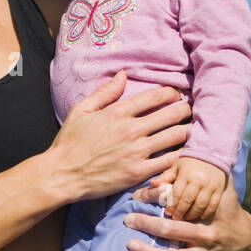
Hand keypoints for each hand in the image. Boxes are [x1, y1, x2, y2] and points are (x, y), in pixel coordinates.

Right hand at [48, 71, 191, 202]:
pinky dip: (178, 154)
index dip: (172, 93)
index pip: (155, 96)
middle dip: (185, 110)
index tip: (176, 95)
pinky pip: (169, 161)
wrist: (62, 175)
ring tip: (187, 130)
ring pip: (176, 136)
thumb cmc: (69, 143)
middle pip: (172, 114)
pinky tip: (179, 152)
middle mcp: (130, 130)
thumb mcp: (80, 111)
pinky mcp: (139, 172)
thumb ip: (104, 92)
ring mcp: (136, 152)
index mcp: (117, 113)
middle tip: (188, 112)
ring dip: (185, 131)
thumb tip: (123, 74)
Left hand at [125, 172, 250, 250]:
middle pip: (173, 230)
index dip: (155, 199)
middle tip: (127, 219)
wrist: (245, 238)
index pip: (178, 205)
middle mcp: (207, 236)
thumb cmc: (225, 207)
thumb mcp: (219, 189)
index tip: (136, 196)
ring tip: (129, 245)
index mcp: (209, 214)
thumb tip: (174, 162)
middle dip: (148, 224)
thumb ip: (200, 176)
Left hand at [160, 156, 226, 221]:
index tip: (168, 212)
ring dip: (193, 214)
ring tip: (186, 218)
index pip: (177, 193)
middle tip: (176, 218)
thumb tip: (153, 184)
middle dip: (181, 211)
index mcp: (186, 174)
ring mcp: (210, 185)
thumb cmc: (190, 162)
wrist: (212, 155)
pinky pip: (214, 204)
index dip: (171, 204)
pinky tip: (200, 217)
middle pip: (188, 200)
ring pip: (201, 204)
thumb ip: (165, 176)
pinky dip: (207, 212)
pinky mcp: (219, 189)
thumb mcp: (176, 166)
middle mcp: (198, 180)